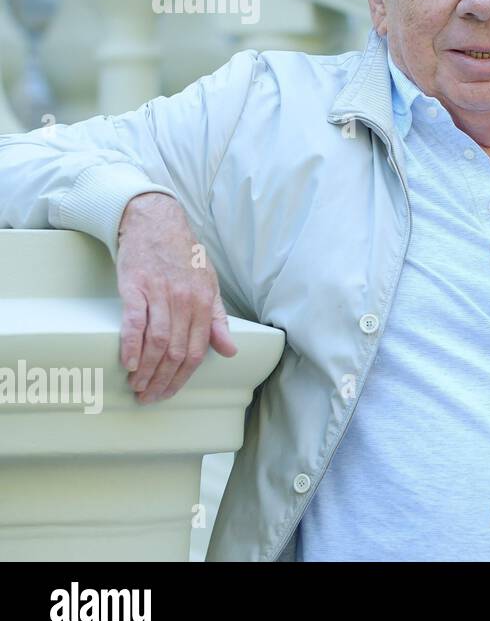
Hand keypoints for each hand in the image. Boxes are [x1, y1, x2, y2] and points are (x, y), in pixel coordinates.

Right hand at [115, 192, 236, 403]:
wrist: (156, 223)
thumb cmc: (183, 256)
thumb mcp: (210, 285)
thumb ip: (218, 320)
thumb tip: (230, 350)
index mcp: (205, 303)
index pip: (197, 350)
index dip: (183, 376)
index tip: (170, 392)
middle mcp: (185, 301)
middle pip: (176, 351)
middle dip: (163, 380)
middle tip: (149, 397)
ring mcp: (161, 294)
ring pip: (157, 342)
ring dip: (147, 370)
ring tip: (138, 387)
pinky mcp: (137, 287)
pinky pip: (135, 322)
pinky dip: (132, 346)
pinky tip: (129, 364)